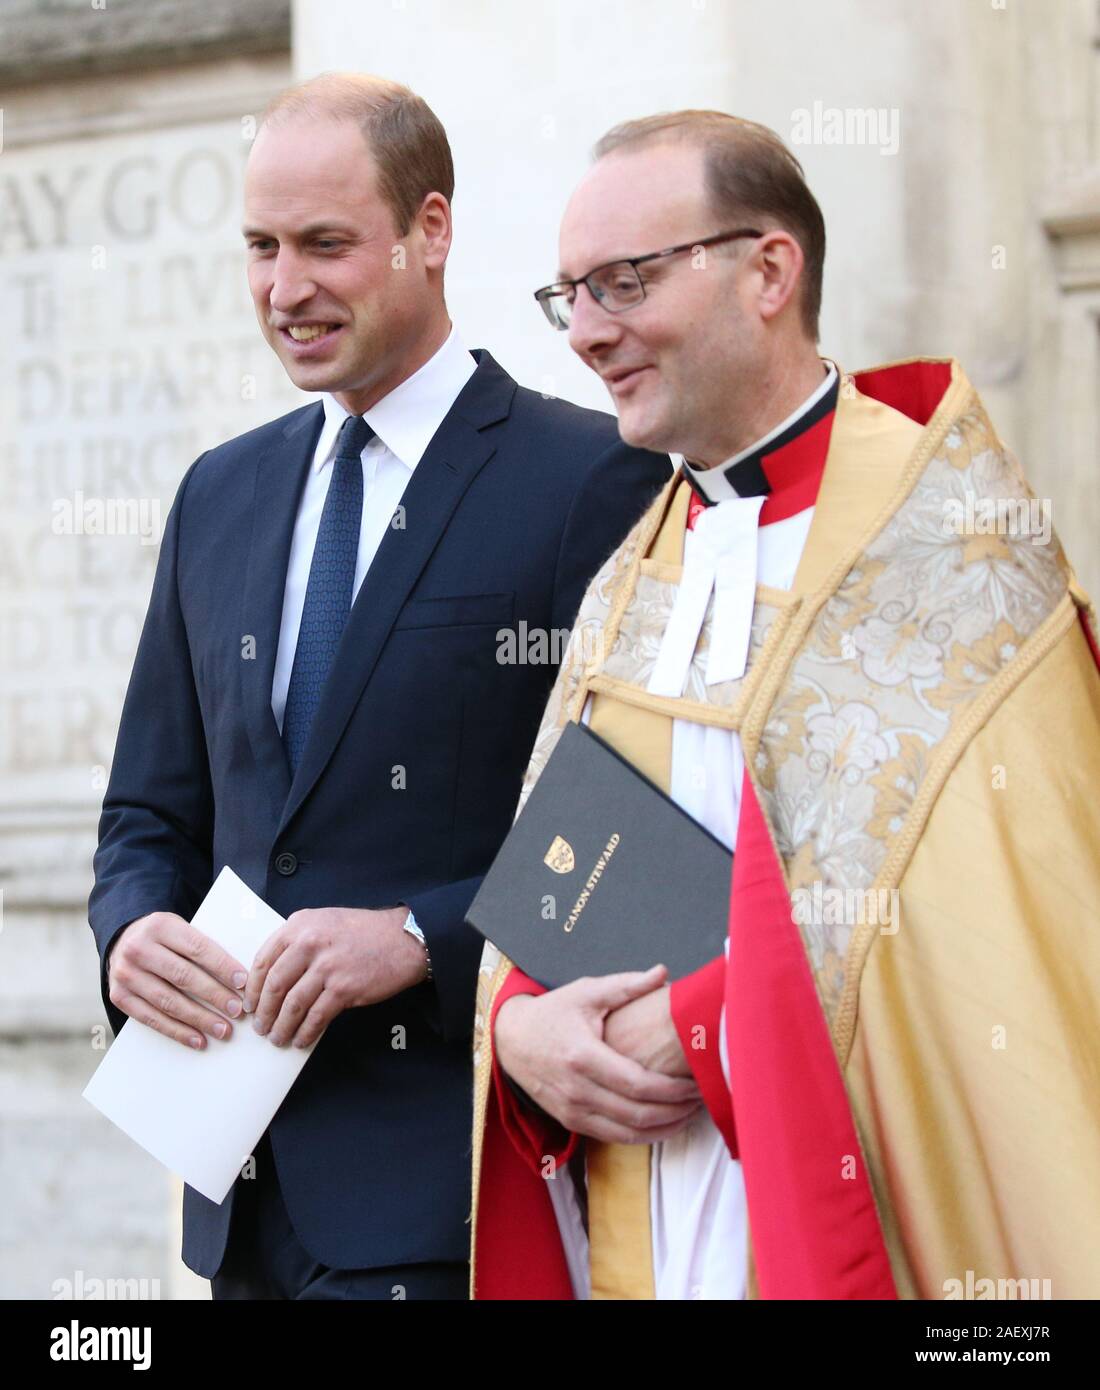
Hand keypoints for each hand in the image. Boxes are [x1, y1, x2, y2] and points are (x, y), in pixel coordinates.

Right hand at [106, 912, 249, 1050]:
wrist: (122, 940)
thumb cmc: (163, 938)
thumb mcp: (180, 929)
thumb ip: (202, 947)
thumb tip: (239, 978)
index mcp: (161, 926)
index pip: (197, 948)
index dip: (222, 967)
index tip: (243, 983)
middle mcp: (139, 949)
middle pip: (183, 976)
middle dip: (214, 995)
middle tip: (237, 1011)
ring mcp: (126, 974)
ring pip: (168, 1001)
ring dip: (199, 1019)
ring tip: (222, 1029)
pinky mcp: (119, 996)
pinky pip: (151, 1018)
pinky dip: (177, 1031)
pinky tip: (197, 1039)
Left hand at [244, 906, 425, 1048]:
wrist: (403, 938)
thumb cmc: (364, 931)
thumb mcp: (324, 922)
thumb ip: (298, 940)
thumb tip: (274, 975)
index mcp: (300, 925)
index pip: (264, 960)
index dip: (253, 988)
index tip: (250, 1003)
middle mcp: (310, 943)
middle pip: (275, 986)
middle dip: (264, 1012)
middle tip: (261, 1027)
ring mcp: (327, 967)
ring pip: (292, 1005)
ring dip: (282, 1027)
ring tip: (278, 1037)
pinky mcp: (344, 988)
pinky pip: (316, 1017)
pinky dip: (305, 1033)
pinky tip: (302, 1040)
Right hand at [494, 964, 701, 1144]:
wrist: (512, 1040)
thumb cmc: (554, 1012)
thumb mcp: (586, 992)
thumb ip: (626, 986)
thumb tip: (663, 973)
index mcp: (583, 1056)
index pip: (637, 1084)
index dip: (672, 1090)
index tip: (696, 1083)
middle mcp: (576, 1089)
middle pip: (637, 1114)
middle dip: (675, 1111)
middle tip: (701, 1099)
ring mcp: (572, 1110)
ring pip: (628, 1134)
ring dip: (664, 1129)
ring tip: (689, 1115)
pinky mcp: (571, 1121)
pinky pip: (613, 1138)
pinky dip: (643, 1136)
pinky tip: (663, 1124)